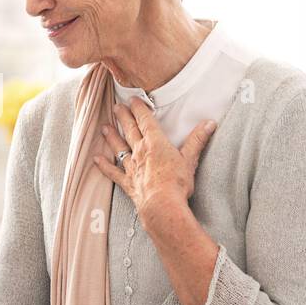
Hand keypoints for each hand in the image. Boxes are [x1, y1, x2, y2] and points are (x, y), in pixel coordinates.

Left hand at [92, 98, 216, 215]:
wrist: (162, 204)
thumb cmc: (177, 182)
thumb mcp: (190, 159)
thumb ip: (197, 140)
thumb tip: (209, 123)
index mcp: (155, 143)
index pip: (145, 121)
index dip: (139, 108)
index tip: (133, 99)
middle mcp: (140, 152)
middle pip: (130, 130)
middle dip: (123, 117)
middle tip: (116, 107)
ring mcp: (132, 167)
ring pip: (119, 147)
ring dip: (111, 137)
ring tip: (104, 127)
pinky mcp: (127, 182)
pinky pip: (113, 172)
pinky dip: (104, 165)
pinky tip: (96, 159)